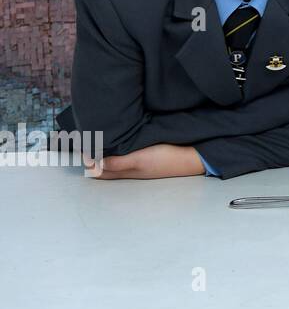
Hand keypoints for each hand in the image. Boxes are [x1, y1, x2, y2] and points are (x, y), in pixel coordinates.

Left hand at [87, 144, 205, 179]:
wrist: (190, 158)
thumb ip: (118, 162)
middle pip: (102, 165)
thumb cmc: (165, 159)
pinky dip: (116, 147)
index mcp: (123, 171)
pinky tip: (119, 137)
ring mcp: (136, 162)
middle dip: (91, 155)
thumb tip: (94, 164)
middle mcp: (127, 168)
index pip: (96, 169)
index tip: (77, 145)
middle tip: (82, 139)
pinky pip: (123, 152)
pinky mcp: (145, 155)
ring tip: (95, 137)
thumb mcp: (140, 159)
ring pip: (112, 159)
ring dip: (103, 151)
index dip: (85, 160)